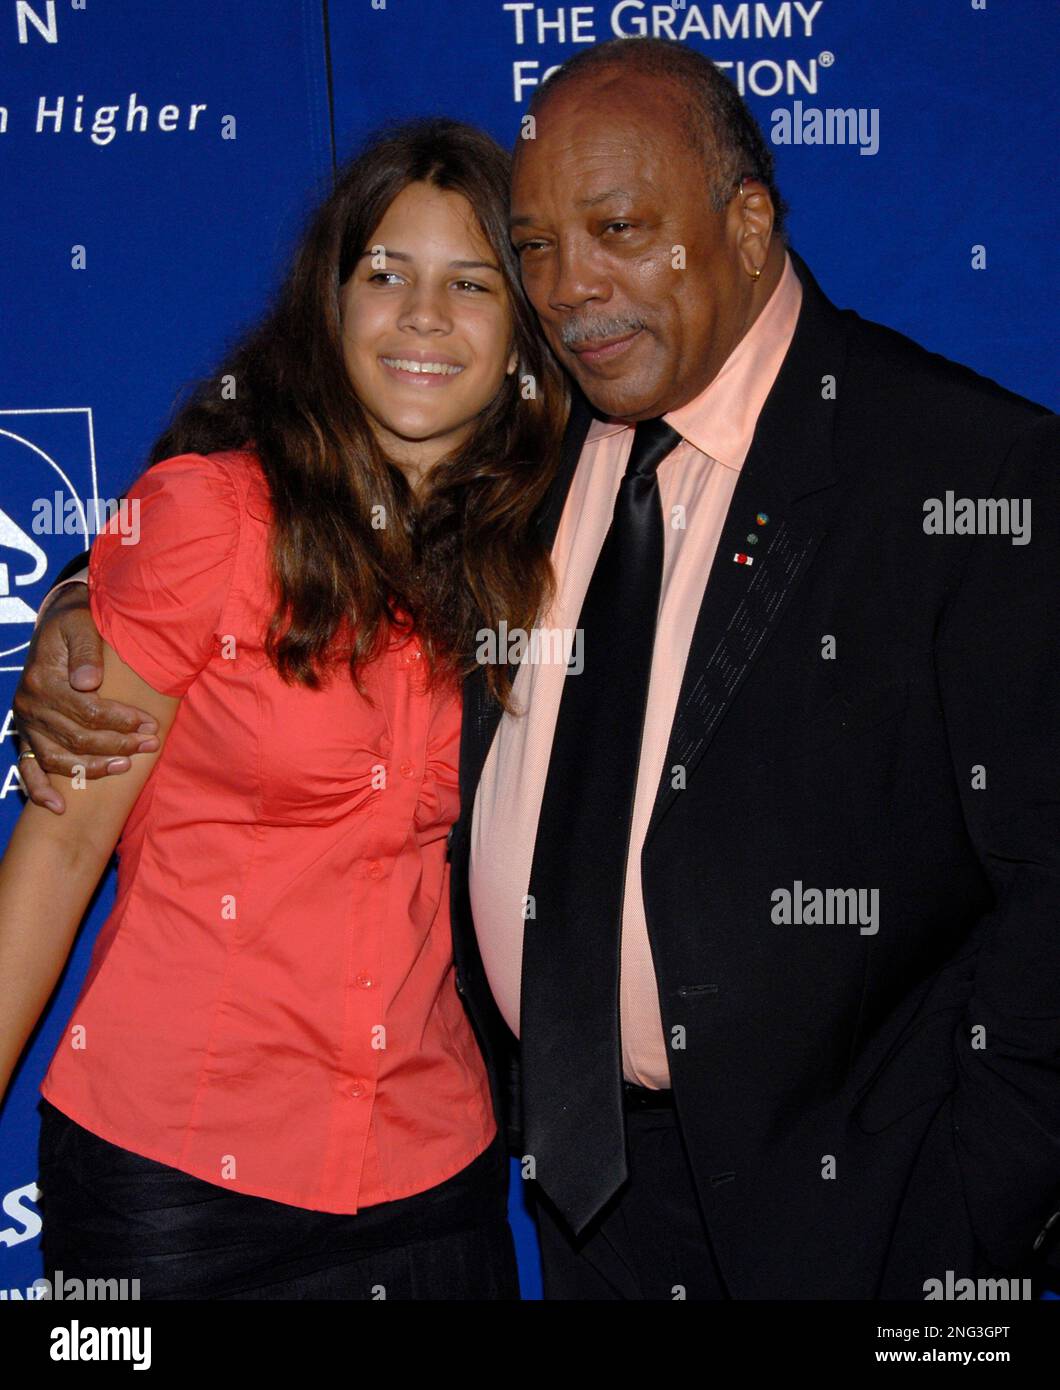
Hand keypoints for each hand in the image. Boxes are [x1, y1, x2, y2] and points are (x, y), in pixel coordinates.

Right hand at [13, 585, 158, 812]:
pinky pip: (28, 768)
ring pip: (59, 759)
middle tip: (151, 744)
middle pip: (78, 738)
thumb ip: (86, 652)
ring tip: (126, 765)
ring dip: (94, 768)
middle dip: (119, 744)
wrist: (56, 622)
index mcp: (43, 680)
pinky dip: (39, 790)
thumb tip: (88, 682)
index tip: (150, 723)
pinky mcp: (26, 735)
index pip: (88, 711)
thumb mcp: (81, 624)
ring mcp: (27, 724)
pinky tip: (59, 808)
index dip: (121, 721)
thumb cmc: (75, 622)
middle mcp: (30, 706)